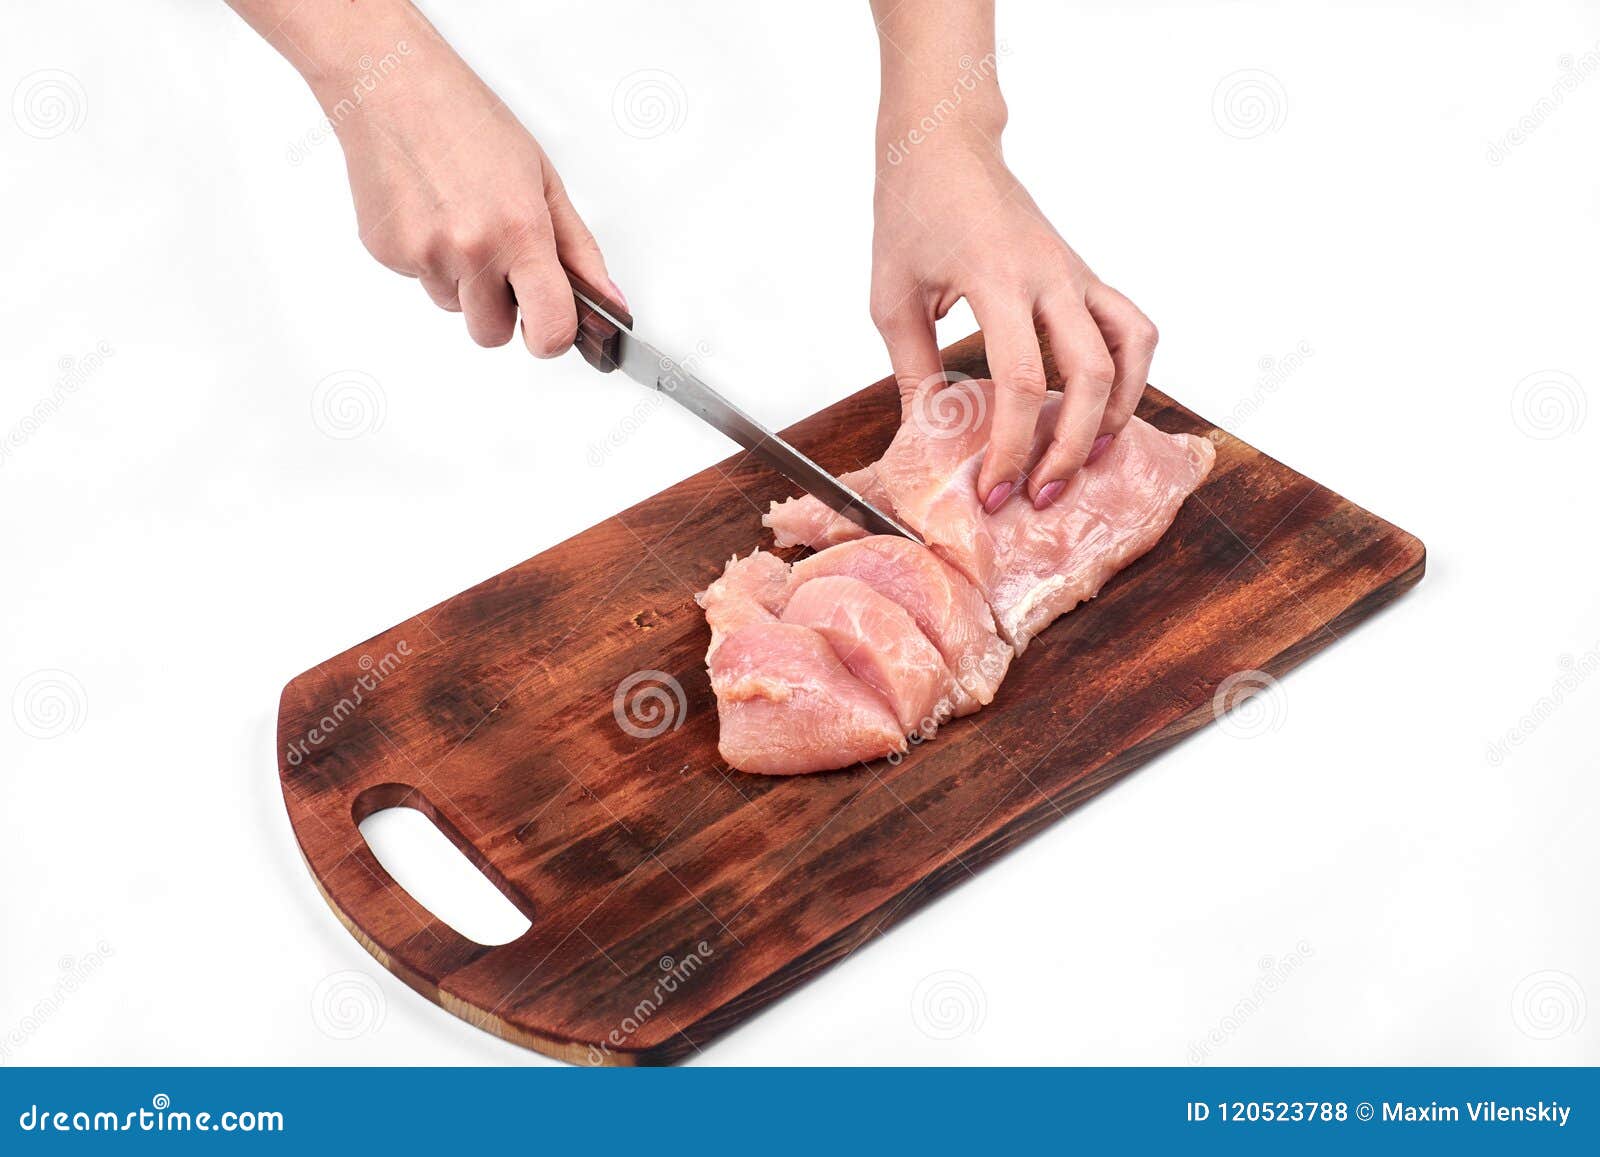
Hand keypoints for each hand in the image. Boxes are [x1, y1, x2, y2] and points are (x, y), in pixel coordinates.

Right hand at [303, 13, 620, 355]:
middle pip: (493, 335)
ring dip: (463, 281)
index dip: (553, 338)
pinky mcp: (387, 253)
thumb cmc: (468, 121)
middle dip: (502, 311)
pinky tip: (431, 212)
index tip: (552, 329)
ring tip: (461, 219)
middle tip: (501, 260)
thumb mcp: (543, 181)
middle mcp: (471, 250)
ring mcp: (424, 255)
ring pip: (455, 306)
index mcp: (520, 232)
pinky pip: (420, 281)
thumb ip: (579, 251)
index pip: (549, 331)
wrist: (391, 85)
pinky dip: (430, 259)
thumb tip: (609, 301)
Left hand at [871, 131, 1156, 511]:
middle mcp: (1049, 275)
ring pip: (1130, 349)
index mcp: (996, 278)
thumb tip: (927, 441)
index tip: (994, 490)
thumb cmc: (912, 214)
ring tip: (1086, 459)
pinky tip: (1103, 409)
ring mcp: (1075, 272)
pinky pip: (1131, 327)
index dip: (1010, 445)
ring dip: (1117, 412)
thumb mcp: (892, 298)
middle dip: (1069, 447)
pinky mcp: (1084, 274)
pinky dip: (1130, 373)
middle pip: (1090, 374)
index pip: (1019, 379)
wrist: (944, 147)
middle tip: (1041, 494)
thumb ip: (913, 371)